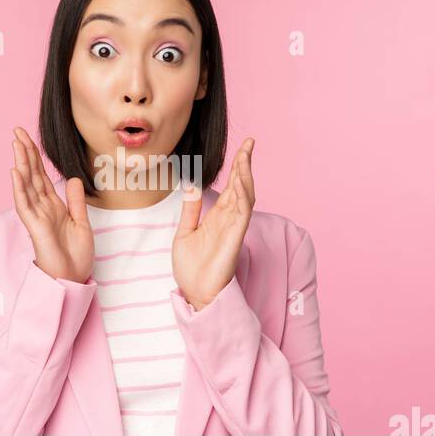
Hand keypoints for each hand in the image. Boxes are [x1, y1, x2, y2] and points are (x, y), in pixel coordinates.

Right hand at [9, 127, 93, 283]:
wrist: (74, 278)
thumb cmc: (76, 256)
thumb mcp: (81, 223)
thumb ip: (75, 201)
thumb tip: (71, 178)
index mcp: (53, 206)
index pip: (41, 176)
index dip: (35, 157)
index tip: (27, 138)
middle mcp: (42, 208)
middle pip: (31, 175)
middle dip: (25, 153)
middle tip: (17, 131)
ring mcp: (37, 216)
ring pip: (26, 185)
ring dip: (21, 164)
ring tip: (16, 144)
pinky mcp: (35, 227)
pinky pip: (25, 204)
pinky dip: (20, 187)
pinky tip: (16, 171)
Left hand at [172, 137, 254, 309]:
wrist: (195, 293)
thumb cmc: (192, 268)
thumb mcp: (184, 233)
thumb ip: (191, 210)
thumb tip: (191, 187)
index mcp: (218, 217)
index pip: (231, 185)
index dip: (237, 166)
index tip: (243, 147)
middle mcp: (229, 219)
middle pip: (242, 185)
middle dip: (246, 164)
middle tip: (250, 142)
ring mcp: (234, 228)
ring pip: (245, 196)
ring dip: (246, 176)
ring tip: (245, 156)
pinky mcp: (235, 239)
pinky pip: (242, 214)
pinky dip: (243, 197)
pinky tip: (240, 182)